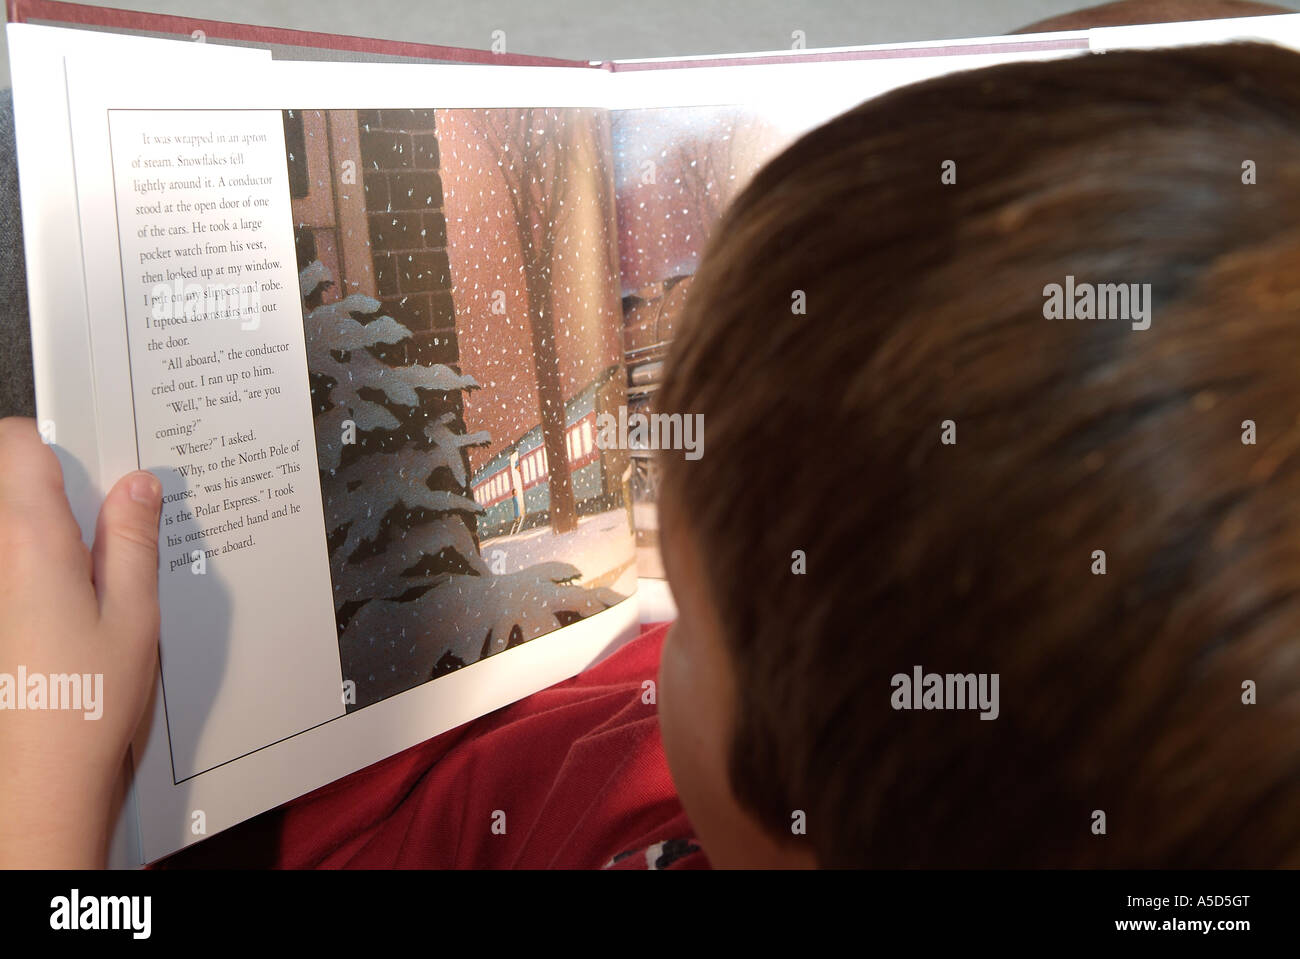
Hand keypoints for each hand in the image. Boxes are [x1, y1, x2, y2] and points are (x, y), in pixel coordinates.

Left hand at [0, 418, 161, 867]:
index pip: (19, 443)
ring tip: (81, 572)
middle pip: (2, 478)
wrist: (36, 779)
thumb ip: (130, 539)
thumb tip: (135, 487)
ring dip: (36, 531)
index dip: (55, 443)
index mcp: (28, 539)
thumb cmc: (83, 703)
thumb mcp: (134, 612)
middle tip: (95, 521)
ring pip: (5, 526)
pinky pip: (7, 567)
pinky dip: (29, 569)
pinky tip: (61, 608)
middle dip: (43, 486)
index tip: (90, 466)